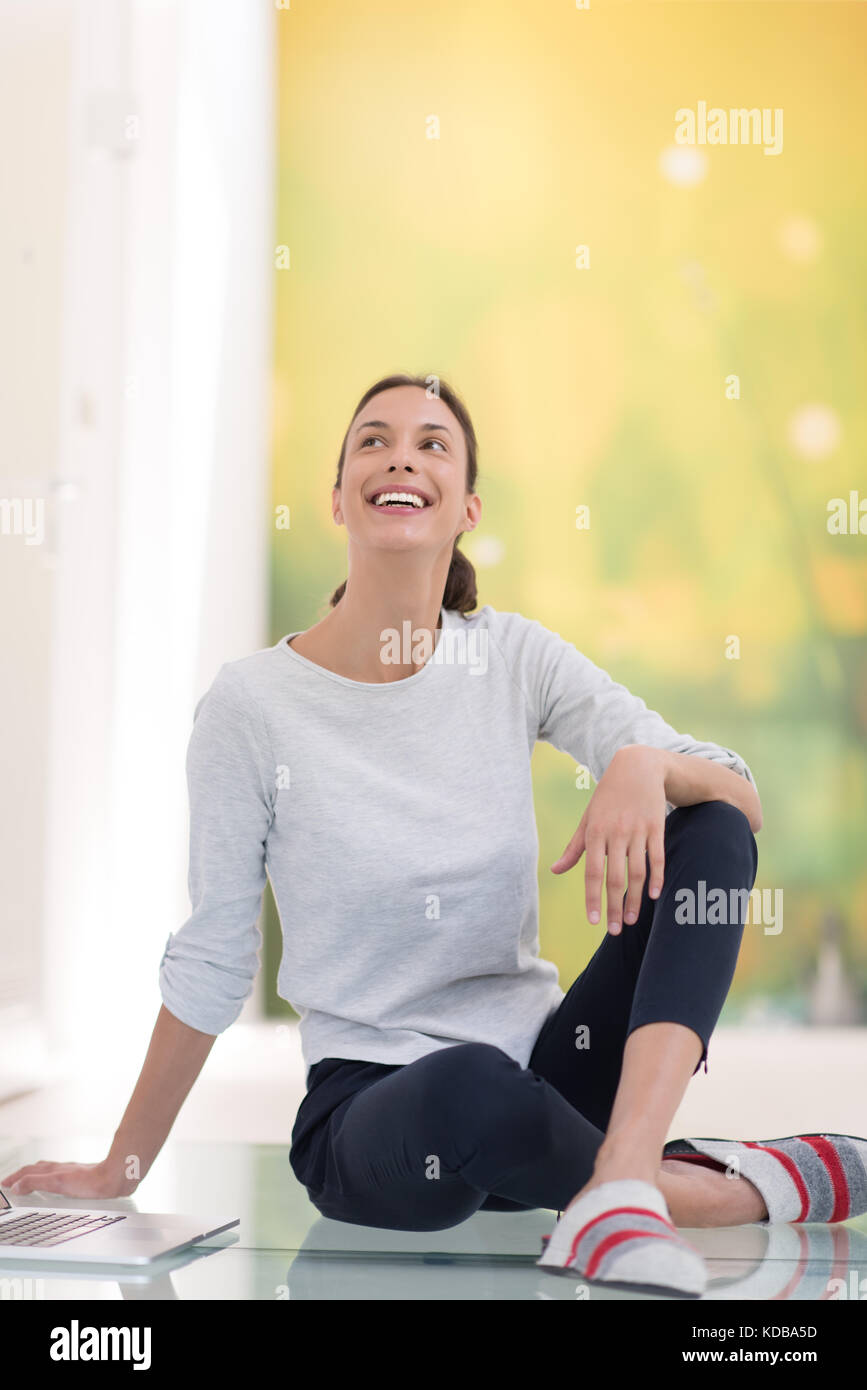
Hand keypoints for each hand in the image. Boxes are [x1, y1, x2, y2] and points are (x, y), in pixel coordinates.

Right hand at [1, 1156, 138, 1199]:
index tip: (5, 1183)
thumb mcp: (58, 1183)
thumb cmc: (91, 1182)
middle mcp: (61, 1169)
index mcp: (53, 1170)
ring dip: (37, 1176)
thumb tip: (17, 1185)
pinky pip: (61, 1178)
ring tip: (31, 1181)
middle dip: (23, 1175)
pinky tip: (58, 1186)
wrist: (114, 1178)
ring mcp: (72, 1172)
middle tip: (13, 1181)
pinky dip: (52, 1181)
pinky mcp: (82, 1178)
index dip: (15, 1177)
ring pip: (49, 1172)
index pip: (28, 1172)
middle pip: (37, 1169)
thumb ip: (37, 1182)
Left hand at [551, 745, 667, 934]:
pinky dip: (657, 878)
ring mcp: (638, 830)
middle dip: (614, 907)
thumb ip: (574, 847)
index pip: (591, 872)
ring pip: (638, 872)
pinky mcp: (656, 827)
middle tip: (614, 931)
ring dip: (635, 899)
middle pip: (615, 878)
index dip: (592, 898)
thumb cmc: (607, 797)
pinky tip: (655, 896)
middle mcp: (615, 833)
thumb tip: (555, 871)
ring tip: (631, 920)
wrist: (637, 766)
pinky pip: (657, 857)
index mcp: (594, 832)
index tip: (593, 921)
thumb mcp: (587, 818)